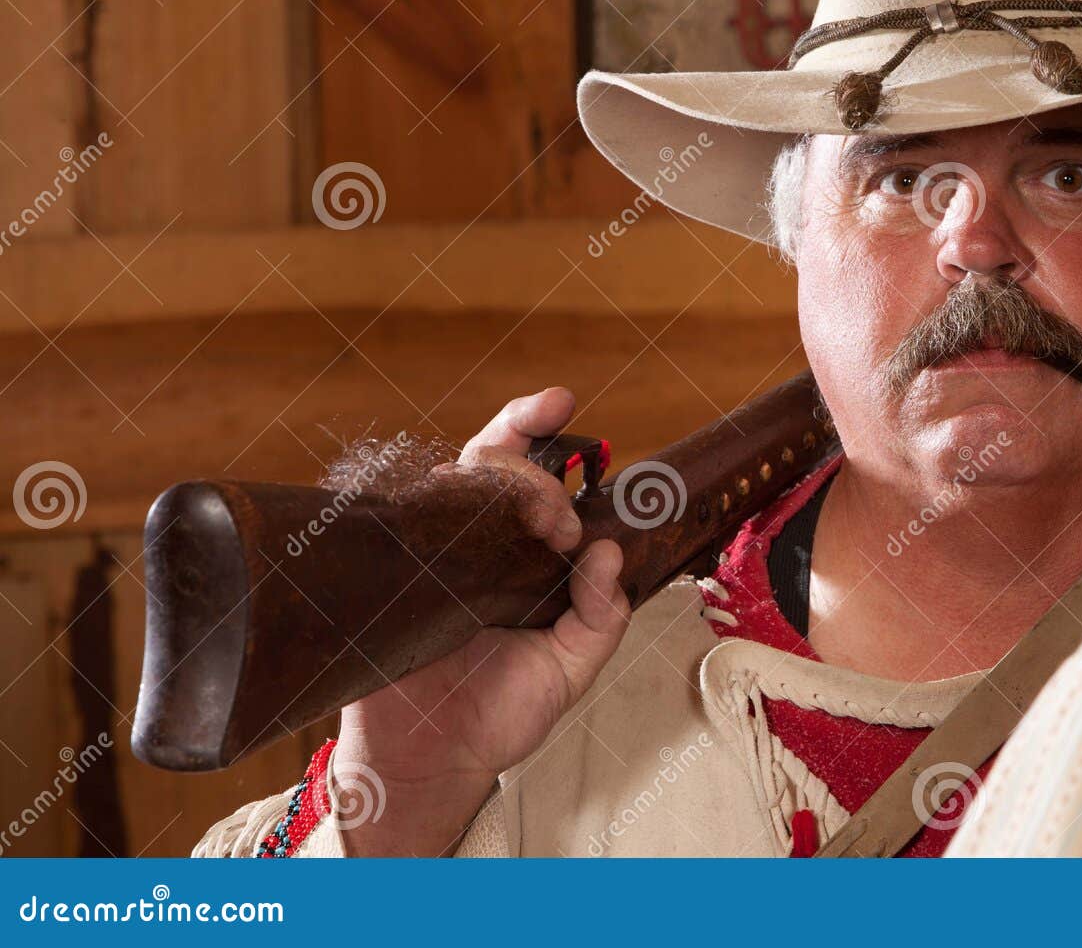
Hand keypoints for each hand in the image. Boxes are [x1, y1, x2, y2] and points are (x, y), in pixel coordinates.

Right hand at [333, 387, 629, 855]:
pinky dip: (419, 506)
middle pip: (486, 461)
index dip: (537, 425)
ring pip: (443, 482)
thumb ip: (600, 616)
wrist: (430, 767)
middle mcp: (472, 541)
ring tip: (536, 520)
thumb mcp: (571, 668)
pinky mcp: (385, 578)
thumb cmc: (499, 714)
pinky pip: (392, 523)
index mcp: (518, 551)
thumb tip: (609, 553)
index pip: (527, 471)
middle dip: (528, 466)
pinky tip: (448, 513)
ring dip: (492, 484)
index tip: (562, 400)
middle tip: (557, 513)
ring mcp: (426, 555)